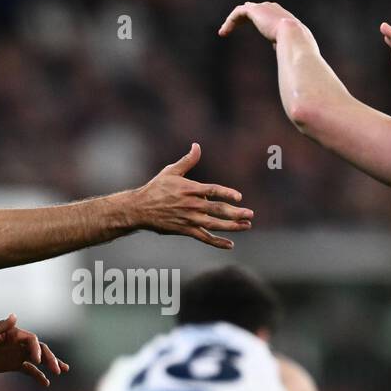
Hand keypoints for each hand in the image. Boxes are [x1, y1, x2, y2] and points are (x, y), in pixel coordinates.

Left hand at [0, 314, 68, 386]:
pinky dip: (38, 376)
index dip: (36, 349)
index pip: (32, 340)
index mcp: (14, 333)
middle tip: (58, 369)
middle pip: (40, 349)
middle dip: (50, 358)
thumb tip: (14, 316)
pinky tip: (45, 383)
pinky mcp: (14, 365)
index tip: (36, 360)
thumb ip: (0, 326)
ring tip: (61, 371)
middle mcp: (19, 343)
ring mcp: (17, 354)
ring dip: (50, 364)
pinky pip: (29, 370)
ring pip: (38, 359)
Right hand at [131, 143, 252, 249]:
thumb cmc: (156, 188)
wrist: (139, 209)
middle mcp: (192, 205)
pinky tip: (230, 244)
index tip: (239, 197)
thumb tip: (197, 146)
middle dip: (236, 213)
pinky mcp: (185, 230)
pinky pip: (204, 238)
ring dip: (232, 227)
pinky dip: (217, 242)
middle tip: (250, 214)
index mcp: (190, 189)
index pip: (212, 190)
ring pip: (214, 225)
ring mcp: (189, 219)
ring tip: (247, 226)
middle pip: (218, 210)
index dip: (226, 193)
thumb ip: (187, 160)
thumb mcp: (171, 171)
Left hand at [218, 1, 302, 42]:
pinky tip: (224, 31)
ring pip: (242, 11)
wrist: (293, 35)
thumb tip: (278, 47)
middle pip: (251, 9)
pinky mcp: (255, 10)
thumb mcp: (287, 42)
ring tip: (223, 32)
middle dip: (240, 20)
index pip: (263, 13)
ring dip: (232, 21)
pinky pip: (238, 12)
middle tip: (229, 30)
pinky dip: (230, 21)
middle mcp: (271, 7)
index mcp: (279, 14)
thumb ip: (280, 42)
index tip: (244, 30)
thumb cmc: (293, 42)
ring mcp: (263, 7)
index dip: (252, 20)